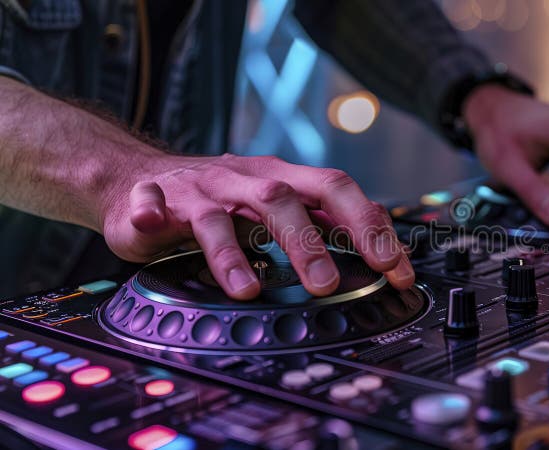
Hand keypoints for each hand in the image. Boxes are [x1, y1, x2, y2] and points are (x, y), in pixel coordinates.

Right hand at [99, 153, 414, 299]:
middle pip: (286, 199)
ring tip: (249, 287)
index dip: (371, 229)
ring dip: (235, 251)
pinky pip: (151, 204)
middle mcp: (248, 180)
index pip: (339, 195)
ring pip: (223, 213)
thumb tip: (382, 254)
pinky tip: (148, 226)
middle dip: (310, 241)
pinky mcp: (156, 200)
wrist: (144, 178)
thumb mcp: (278, 208)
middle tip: (326, 284)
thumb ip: (322, 226)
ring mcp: (202, 190)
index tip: (395, 270)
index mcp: (286, 180)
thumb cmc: (223, 199)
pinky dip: (149, 214)